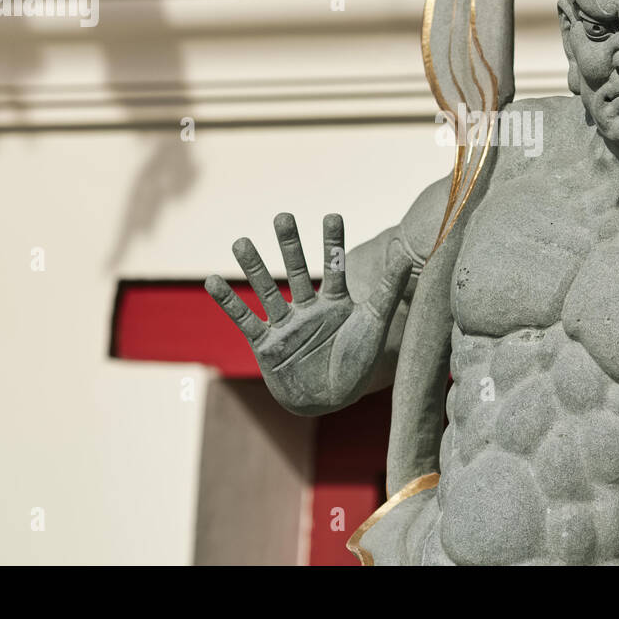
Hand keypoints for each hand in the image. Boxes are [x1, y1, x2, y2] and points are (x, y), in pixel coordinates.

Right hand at [205, 213, 411, 415]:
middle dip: (290, 245)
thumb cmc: (357, 364)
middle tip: (282, 217)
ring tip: (242, 242)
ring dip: (255, 267)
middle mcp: (309, 309)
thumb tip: (406, 252)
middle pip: (297, 271)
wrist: (332, 402)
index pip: (334, 266)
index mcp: (336, 303)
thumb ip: (387, 289)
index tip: (332, 216)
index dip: (333, 243)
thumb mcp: (374, 323)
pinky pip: (246, 319)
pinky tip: (213, 281)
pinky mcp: (266, 344)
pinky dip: (230, 302)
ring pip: (268, 290)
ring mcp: (286, 325)